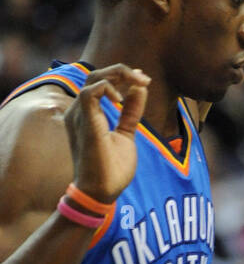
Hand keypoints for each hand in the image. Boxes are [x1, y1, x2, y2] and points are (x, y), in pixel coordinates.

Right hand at [64, 64, 149, 204]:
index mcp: (88, 114)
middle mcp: (80, 111)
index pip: (101, 82)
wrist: (101, 192)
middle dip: (123, 71)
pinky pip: (89, 92)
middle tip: (145, 79)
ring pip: (93, 77)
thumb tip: (139, 89)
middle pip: (96, 75)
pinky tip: (120, 101)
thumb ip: (131, 112)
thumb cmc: (111, 170)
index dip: (122, 76)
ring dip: (118, 75)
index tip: (144, 81)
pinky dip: (107, 89)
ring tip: (139, 82)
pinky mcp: (83, 121)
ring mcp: (79, 115)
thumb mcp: (126, 134)